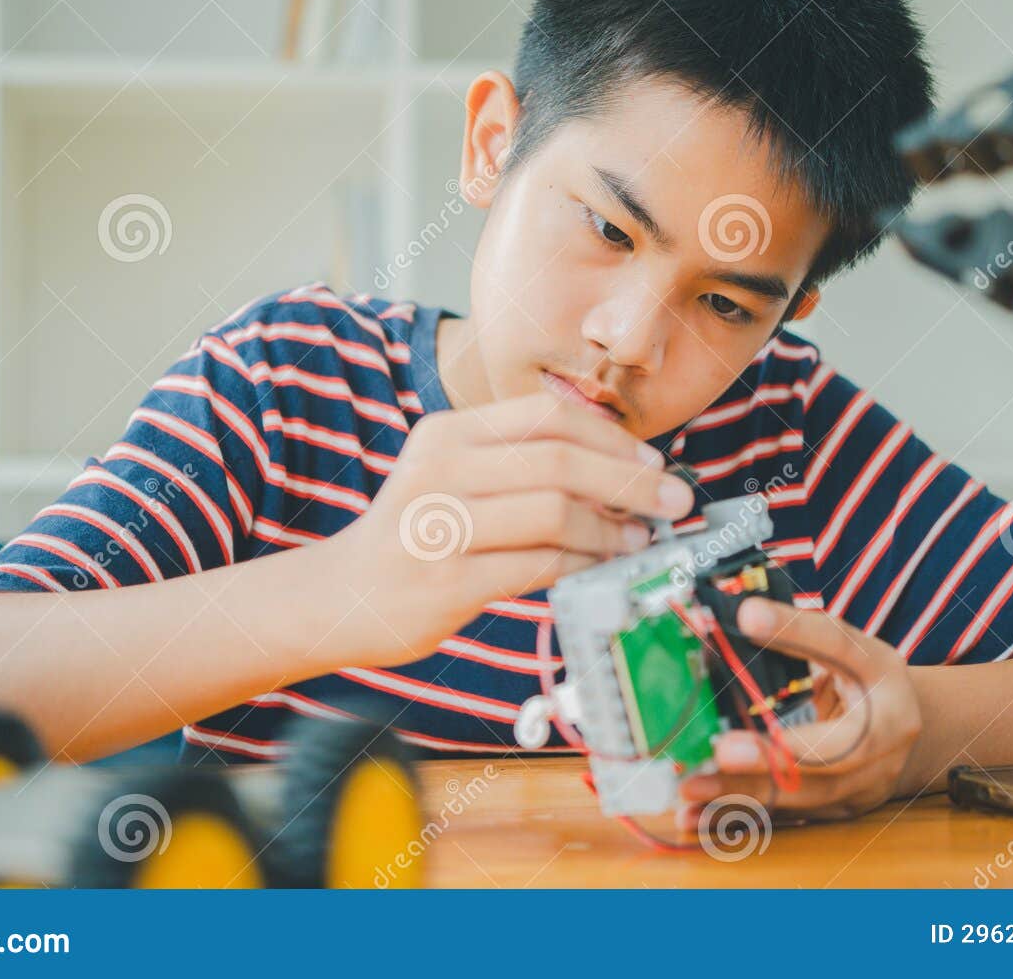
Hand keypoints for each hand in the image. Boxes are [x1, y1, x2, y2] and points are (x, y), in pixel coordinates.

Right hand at [331, 391, 694, 666]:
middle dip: (631, 482)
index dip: (611, 438)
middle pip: (559, 461)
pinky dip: (584, 563)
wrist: (340, 596)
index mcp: (446, 433)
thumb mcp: (450, 476)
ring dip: (613, 528)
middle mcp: (439, 470)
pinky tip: (602, 565)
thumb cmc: (414, 535)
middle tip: (672, 501)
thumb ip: (519, 464)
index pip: (547, 416)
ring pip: (555, 512)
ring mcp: (439, 526)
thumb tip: (620, 470)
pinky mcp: (447, 581)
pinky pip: (539, 564)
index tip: (651, 463)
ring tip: (640, 540)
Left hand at [677, 598, 923, 828]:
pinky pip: (784, 820)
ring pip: (803, 796)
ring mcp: (864, 784)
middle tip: (724, 750)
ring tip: (692, 786)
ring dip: (741, 793)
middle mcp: (884, 739)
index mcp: (883, 676)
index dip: (796, 633)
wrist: (901, 731)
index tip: (747, 617)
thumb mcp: (844, 646)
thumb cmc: (863, 681)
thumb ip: (800, 635)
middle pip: (834, 753)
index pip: (841, 648)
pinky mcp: (836, 812)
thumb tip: (739, 614)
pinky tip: (695, 818)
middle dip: (776, 755)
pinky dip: (737, 819)